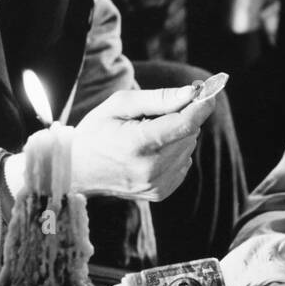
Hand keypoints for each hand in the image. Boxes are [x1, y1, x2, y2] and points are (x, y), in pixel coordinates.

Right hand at [70, 85, 216, 200]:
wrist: (76, 169)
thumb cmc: (97, 131)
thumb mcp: (120, 104)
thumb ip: (158, 98)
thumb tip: (192, 93)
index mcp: (137, 144)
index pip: (185, 124)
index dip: (200, 106)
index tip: (207, 93)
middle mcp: (150, 168)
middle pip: (190, 134)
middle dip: (181, 119)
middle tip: (155, 116)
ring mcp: (156, 184)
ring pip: (188, 148)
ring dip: (176, 137)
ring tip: (147, 136)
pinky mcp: (160, 192)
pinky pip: (183, 164)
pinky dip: (174, 153)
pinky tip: (150, 152)